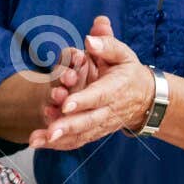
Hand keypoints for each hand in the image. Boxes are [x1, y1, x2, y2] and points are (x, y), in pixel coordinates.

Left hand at [31, 16, 153, 150]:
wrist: (146, 98)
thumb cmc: (128, 71)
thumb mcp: (123, 54)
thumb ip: (107, 44)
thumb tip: (90, 39)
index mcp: (115, 88)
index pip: (98, 96)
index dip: (82, 101)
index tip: (65, 104)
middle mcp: (109, 110)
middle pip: (88, 120)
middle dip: (68, 126)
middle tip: (50, 132)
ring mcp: (103, 123)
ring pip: (81, 134)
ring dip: (59, 139)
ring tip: (36, 140)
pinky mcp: (96, 131)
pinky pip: (79, 140)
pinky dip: (61, 144)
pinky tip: (41, 143)